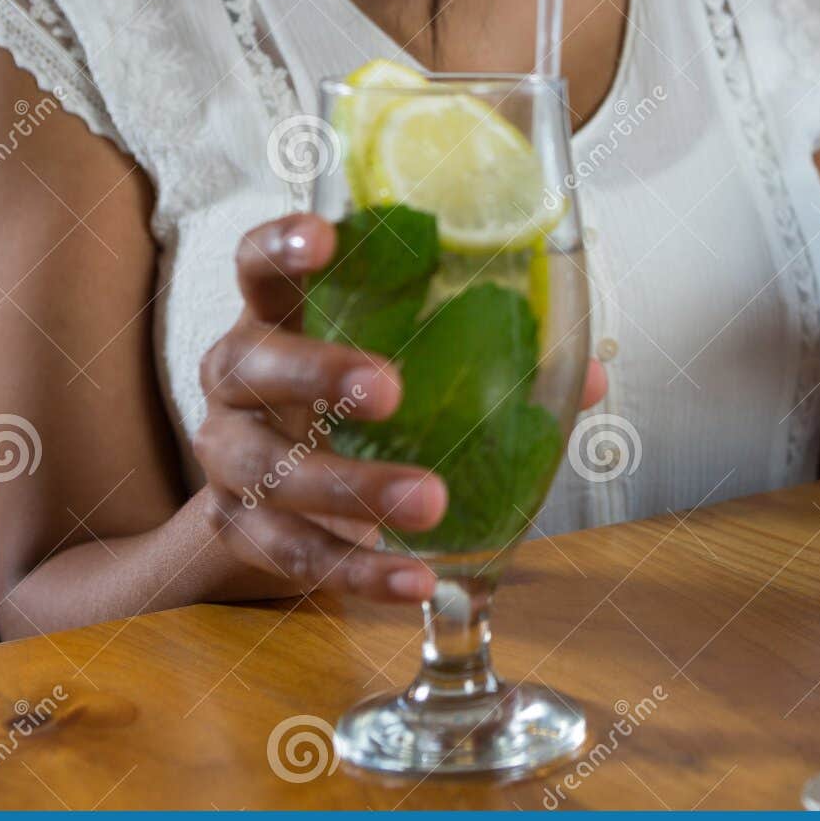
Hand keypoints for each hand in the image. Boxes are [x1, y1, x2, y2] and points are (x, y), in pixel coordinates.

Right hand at [194, 214, 605, 602]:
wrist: (270, 507)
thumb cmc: (352, 413)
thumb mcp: (407, 371)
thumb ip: (490, 362)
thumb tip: (591, 374)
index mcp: (278, 321)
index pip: (259, 267)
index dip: (282, 247)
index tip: (326, 237)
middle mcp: (238, 381)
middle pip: (252, 364)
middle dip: (319, 374)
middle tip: (390, 389)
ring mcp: (228, 458)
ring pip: (269, 471)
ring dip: (352, 488)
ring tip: (429, 504)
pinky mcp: (238, 530)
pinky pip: (295, 553)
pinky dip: (360, 572)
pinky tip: (417, 583)